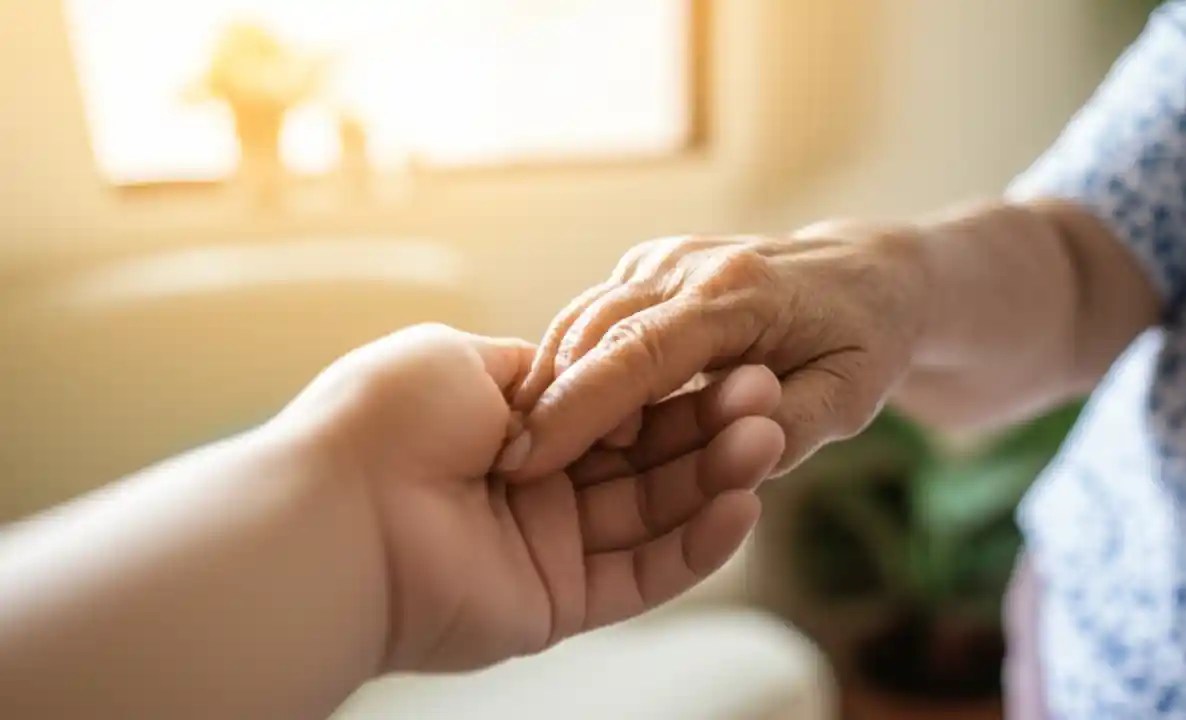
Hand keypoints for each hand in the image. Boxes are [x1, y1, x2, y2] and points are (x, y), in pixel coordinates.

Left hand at [273, 324, 783, 672]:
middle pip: (645, 460)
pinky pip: (643, 577)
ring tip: (768, 442)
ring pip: (654, 516)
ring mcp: (548, 549)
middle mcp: (536, 488)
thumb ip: (540, 368)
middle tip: (767, 397)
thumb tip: (590, 369)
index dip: (675, 387)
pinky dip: (696, 545)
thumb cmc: (389, 418)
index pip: (618, 407)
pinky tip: (742, 505)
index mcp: (516, 426)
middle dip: (708, 428)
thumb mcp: (466, 360)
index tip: (734, 361)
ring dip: (715, 480)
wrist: (341, 508)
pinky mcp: (558, 605)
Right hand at [503, 224, 929, 478]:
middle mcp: (686, 263)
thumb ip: (791, 429)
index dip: (580, 406)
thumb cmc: (865, 340)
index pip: (641, 351)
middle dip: (546, 399)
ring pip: (580, 321)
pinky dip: (569, 366)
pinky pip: (592, 320)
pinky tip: (559, 415)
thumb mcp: (851, 397)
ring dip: (550, 384)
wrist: (871, 273)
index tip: (528, 457)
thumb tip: (728, 462)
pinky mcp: (646, 269)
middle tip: (508, 470)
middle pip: (593, 331)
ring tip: (525, 448)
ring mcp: (660, 259)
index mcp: (737, 292)